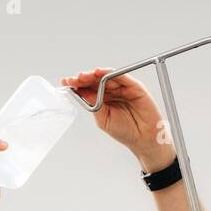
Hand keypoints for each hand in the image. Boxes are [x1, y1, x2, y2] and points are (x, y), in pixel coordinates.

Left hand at [60, 67, 174, 170]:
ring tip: (82, 76)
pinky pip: (121, 77)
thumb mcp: (103, 118)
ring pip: (107, 77)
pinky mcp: (135, 87)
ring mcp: (123, 88)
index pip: (89, 89)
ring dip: (93, 75)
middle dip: (83, 79)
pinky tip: (100, 72)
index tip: (66, 83)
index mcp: (104, 100)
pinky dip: (110, 73)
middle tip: (73, 79)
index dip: (77, 85)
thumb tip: (82, 91)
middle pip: (96, 81)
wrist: (143, 138)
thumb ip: (95, 104)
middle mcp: (113, 92)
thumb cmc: (125, 131)